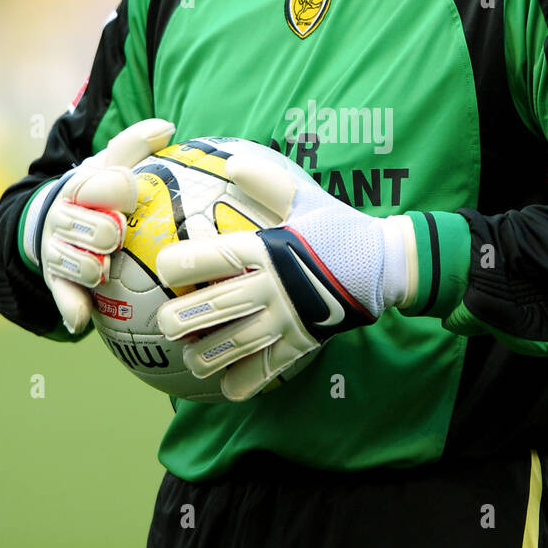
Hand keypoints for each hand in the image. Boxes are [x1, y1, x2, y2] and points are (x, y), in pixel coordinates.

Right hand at [22, 117, 175, 333]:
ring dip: (97, 269)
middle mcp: (64, 216)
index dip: (122, 190)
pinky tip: (82, 318)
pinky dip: (72, 307)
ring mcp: (56, 248)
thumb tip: (167, 126)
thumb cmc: (99, 190)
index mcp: (82, 185)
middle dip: (111, 233)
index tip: (130, 193)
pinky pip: (63, 295)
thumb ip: (136, 144)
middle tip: (119, 236)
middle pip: (99, 230)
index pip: (108, 185)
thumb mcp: (113, 164)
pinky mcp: (53, 277)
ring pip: (83, 264)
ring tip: (107, 268)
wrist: (54, 216)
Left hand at [155, 146, 417, 400]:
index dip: (182, 264)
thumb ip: (267, 182)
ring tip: (190, 357)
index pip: (215, 257)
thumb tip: (231, 161)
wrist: (383, 264)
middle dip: (182, 318)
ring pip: (236, 344)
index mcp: (268, 249)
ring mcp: (288, 318)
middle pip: (217, 306)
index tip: (164, 268)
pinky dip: (244, 381)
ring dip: (206, 356)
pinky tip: (226, 386)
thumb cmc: (337, 228)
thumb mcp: (305, 198)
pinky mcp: (303, 342)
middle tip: (164, 324)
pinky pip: (268, 370)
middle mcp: (274, 286)